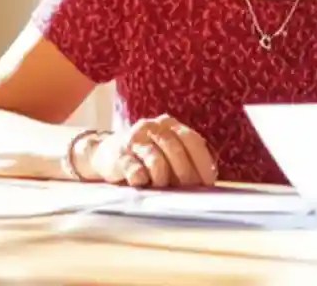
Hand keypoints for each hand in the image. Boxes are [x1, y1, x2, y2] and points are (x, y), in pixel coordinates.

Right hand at [82, 115, 217, 187]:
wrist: (108, 154)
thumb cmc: (148, 157)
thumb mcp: (169, 152)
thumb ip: (187, 159)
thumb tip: (207, 181)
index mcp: (170, 124)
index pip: (191, 140)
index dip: (202, 162)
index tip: (208, 182)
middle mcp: (153, 127)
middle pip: (176, 149)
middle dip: (186, 174)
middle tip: (188, 191)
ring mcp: (134, 140)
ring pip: (156, 160)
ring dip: (163, 178)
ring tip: (163, 187)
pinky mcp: (119, 155)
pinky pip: (134, 169)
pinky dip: (142, 179)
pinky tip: (143, 184)